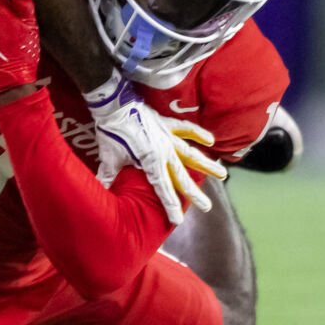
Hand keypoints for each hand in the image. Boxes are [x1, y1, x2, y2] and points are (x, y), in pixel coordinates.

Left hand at [85, 76, 227, 224]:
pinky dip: (198, 133)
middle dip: (194, 193)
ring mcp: (167, 137)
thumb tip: (102, 194)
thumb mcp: (109, 158)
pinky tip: (210, 141)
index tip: (177, 220)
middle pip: (182, 176)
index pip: (163, 188)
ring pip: (191, 154)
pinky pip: (186, 129)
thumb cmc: (111, 132)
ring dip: (206, 165)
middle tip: (207, 207)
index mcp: (150, 161)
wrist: (114, 104)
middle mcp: (163, 151)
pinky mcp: (166, 124)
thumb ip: (109, 177)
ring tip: (222, 174)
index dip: (170, 205)